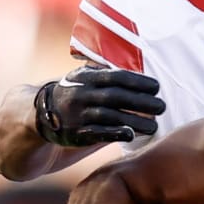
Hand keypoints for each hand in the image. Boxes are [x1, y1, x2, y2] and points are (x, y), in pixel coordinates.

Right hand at [35, 66, 163, 146]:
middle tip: (162, 106)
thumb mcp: (85, 77)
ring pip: (109, 116)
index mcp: (85, 77)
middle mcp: (80, 94)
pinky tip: (132, 134)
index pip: (115, 76)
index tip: (157, 87)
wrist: (41, 114)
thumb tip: (141, 69)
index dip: (138, 81)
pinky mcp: (76, 133)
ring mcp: (77, 114)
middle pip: (115, 97)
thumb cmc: (76, 93)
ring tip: (155, 125)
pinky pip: (98, 133)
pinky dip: (115, 133)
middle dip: (141, 101)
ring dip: (134, 121)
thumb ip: (108, 75)